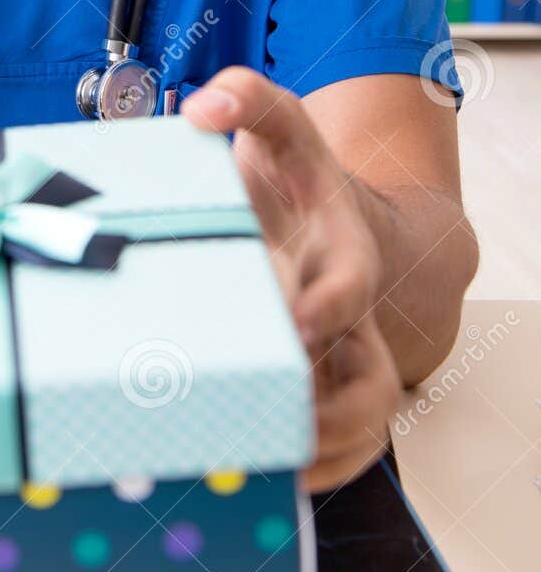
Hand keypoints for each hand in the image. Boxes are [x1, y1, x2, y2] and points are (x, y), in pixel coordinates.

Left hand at [180, 67, 399, 493]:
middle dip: (327, 418)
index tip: (289, 330)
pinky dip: (303, 468)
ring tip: (256, 471)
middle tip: (267, 430)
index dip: (323, 313)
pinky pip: (332, 446)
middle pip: (370, 387)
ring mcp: (340, 358)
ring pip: (360, 428)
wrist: (322, 213)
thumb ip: (247, 97)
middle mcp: (349, 317)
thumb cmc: (296, 176)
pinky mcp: (317, 386)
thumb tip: (201, 107)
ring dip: (318, 459)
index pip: (347, 289)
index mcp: (344, 252)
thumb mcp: (280, 124)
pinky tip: (246, 474)